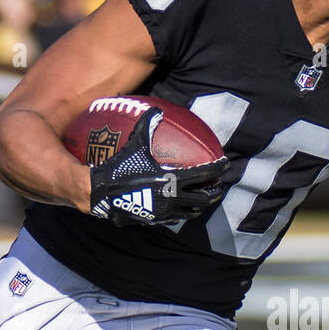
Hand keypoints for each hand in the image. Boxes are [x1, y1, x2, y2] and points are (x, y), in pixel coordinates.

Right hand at [89, 109, 225, 224]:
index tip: (226, 164)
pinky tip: (182, 207)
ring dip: (201, 206)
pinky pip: (176, 218)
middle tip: (219, 187)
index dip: (218, 168)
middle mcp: (174, 198)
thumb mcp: (135, 145)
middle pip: (204, 199)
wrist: (103, 193)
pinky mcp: (157, 220)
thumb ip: (147, 127)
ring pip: (192, 212)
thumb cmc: (120, 167)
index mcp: (173, 180)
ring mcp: (166, 212)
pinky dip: (183, 212)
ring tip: (204, 199)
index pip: (204, 174)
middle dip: (215, 193)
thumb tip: (155, 109)